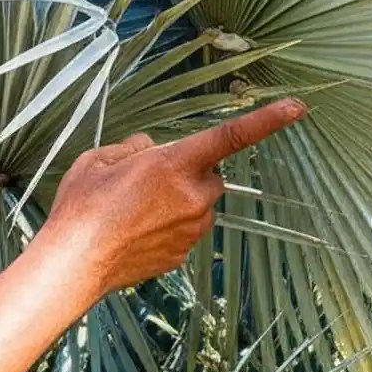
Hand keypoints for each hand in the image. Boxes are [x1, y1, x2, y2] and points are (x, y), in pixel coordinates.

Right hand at [42, 98, 306, 294]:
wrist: (73, 264)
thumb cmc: (81, 207)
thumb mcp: (100, 159)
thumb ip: (134, 147)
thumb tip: (151, 149)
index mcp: (175, 164)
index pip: (231, 136)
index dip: (268, 120)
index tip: (297, 108)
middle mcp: (193, 195)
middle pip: (210, 174)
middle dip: (189, 173)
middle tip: (146, 182)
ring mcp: (193, 228)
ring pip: (198, 204)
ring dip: (178, 201)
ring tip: (133, 210)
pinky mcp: (185, 252)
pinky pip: (185, 229)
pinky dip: (168, 227)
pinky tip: (136, 232)